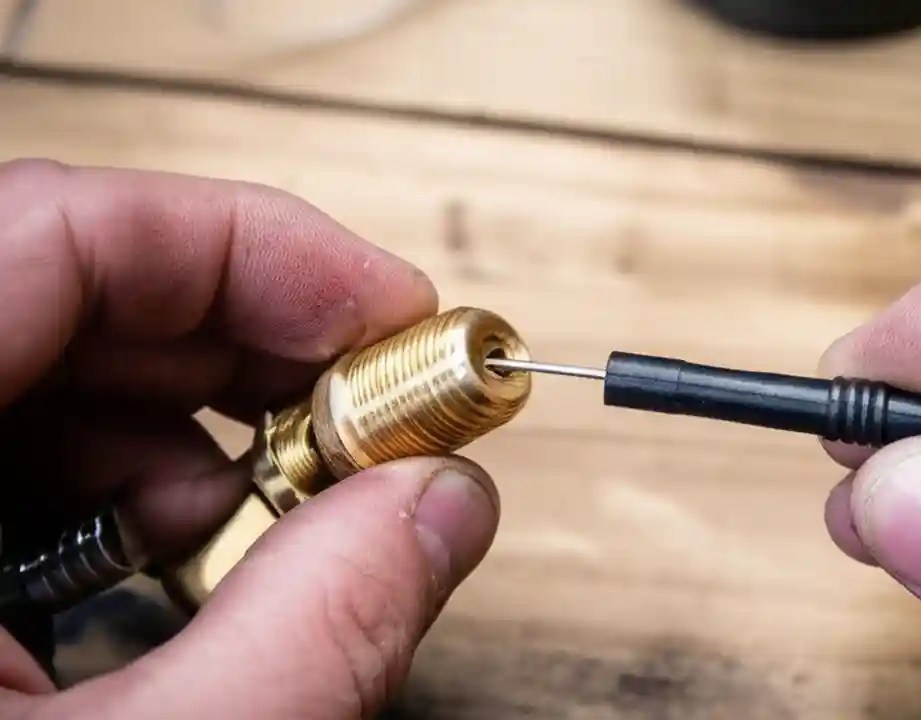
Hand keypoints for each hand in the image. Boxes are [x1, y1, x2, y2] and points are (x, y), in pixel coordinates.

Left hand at [0, 160, 498, 718]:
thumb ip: (315, 629)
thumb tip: (443, 505)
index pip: (47, 234)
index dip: (244, 246)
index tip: (384, 307)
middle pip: (63, 292)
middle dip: (251, 344)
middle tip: (375, 409)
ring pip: (46, 371)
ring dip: (199, 425)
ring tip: (293, 503)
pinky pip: (12, 453)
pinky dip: (131, 486)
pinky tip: (194, 550)